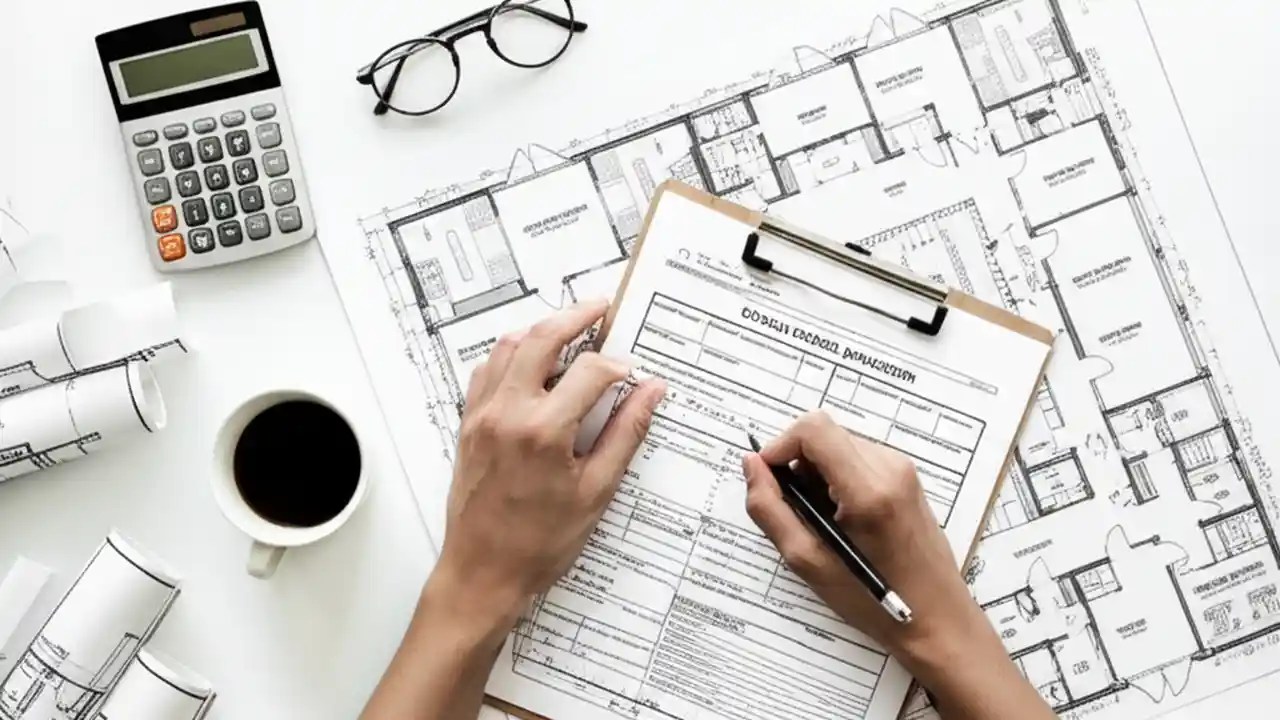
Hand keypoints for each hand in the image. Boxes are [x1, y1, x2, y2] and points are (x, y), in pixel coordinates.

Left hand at [436, 300, 666, 627]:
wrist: (483, 573)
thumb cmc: (538, 543)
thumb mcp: (596, 491)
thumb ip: (626, 434)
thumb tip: (650, 392)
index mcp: (544, 431)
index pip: (589, 371)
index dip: (617, 366)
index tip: (633, 376)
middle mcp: (507, 413)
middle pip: (541, 338)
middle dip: (575, 317)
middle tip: (600, 308)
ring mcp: (482, 416)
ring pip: (507, 347)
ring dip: (539, 331)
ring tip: (567, 330)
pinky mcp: (468, 425)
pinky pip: (485, 371)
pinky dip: (508, 355)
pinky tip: (528, 363)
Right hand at [743, 412, 1053, 717]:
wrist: (937, 619)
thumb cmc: (874, 601)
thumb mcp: (808, 561)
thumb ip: (771, 509)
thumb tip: (752, 466)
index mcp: (867, 490)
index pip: (814, 429)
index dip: (780, 445)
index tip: (768, 477)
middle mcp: (890, 469)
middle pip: (824, 433)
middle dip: (797, 462)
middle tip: (794, 507)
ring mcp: (903, 470)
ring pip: (839, 444)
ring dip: (817, 472)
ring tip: (821, 519)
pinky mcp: (907, 477)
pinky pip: (857, 457)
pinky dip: (837, 477)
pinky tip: (841, 517)